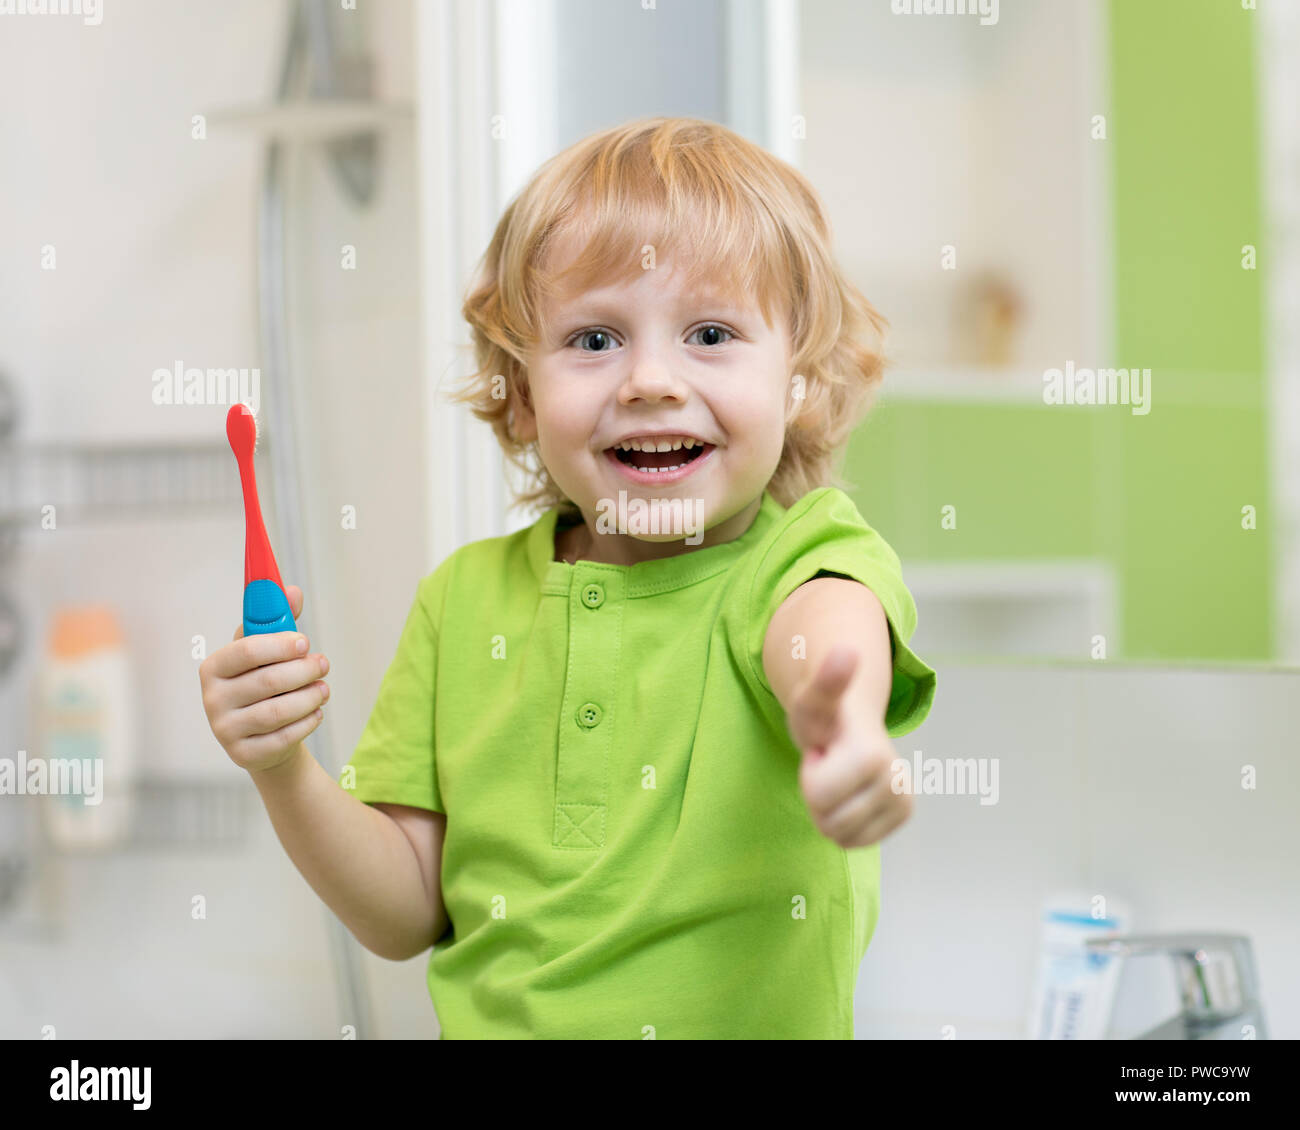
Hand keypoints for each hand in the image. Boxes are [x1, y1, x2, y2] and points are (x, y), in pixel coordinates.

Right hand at [198, 585, 329, 773]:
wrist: (263, 736)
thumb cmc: (265, 683)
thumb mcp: (269, 652)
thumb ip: (279, 620)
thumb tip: (292, 591)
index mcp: (214, 667)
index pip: (246, 650)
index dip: (280, 644)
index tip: (305, 642)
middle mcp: (212, 699)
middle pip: (267, 681)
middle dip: (303, 671)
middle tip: (323, 664)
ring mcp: (224, 729)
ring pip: (278, 711)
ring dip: (310, 697)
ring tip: (324, 689)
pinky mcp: (243, 754)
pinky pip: (284, 737)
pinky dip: (307, 722)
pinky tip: (316, 712)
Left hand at [788, 644, 911, 847]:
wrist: (850, 724)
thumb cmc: (826, 716)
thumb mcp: (812, 701)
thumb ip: (826, 681)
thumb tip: (845, 649)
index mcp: (874, 756)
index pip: (819, 797)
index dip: (810, 775)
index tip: (822, 752)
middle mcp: (897, 781)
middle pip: (830, 822)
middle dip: (818, 795)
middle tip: (829, 765)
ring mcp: (904, 801)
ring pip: (841, 836)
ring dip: (829, 809)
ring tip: (838, 776)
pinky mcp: (903, 814)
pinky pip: (855, 842)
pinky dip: (844, 823)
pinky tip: (849, 792)